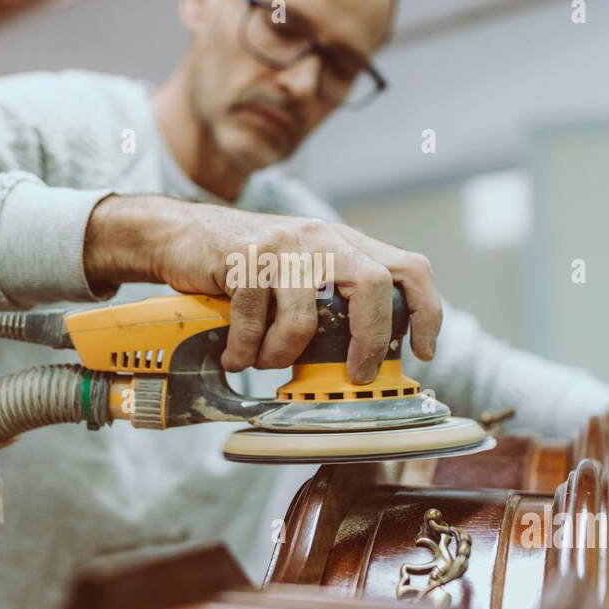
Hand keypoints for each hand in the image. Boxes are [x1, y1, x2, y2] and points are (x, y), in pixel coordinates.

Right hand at [84, 195, 441, 382]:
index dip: (427, 311)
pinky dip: (245, 350)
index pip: (409, 268)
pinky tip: (235, 355)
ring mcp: (284, 245)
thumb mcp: (302, 271)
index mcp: (345, 243)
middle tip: (354, 374)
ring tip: (265, 362)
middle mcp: (321, 238)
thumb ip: (336, 296)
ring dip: (283, 355)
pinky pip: (256, 322)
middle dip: (368, 341)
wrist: (182, 234)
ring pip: (305, 318)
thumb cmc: (248, 264)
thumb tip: (371, 353)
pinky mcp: (245, 257)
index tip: (424, 351)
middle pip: (372, 287)